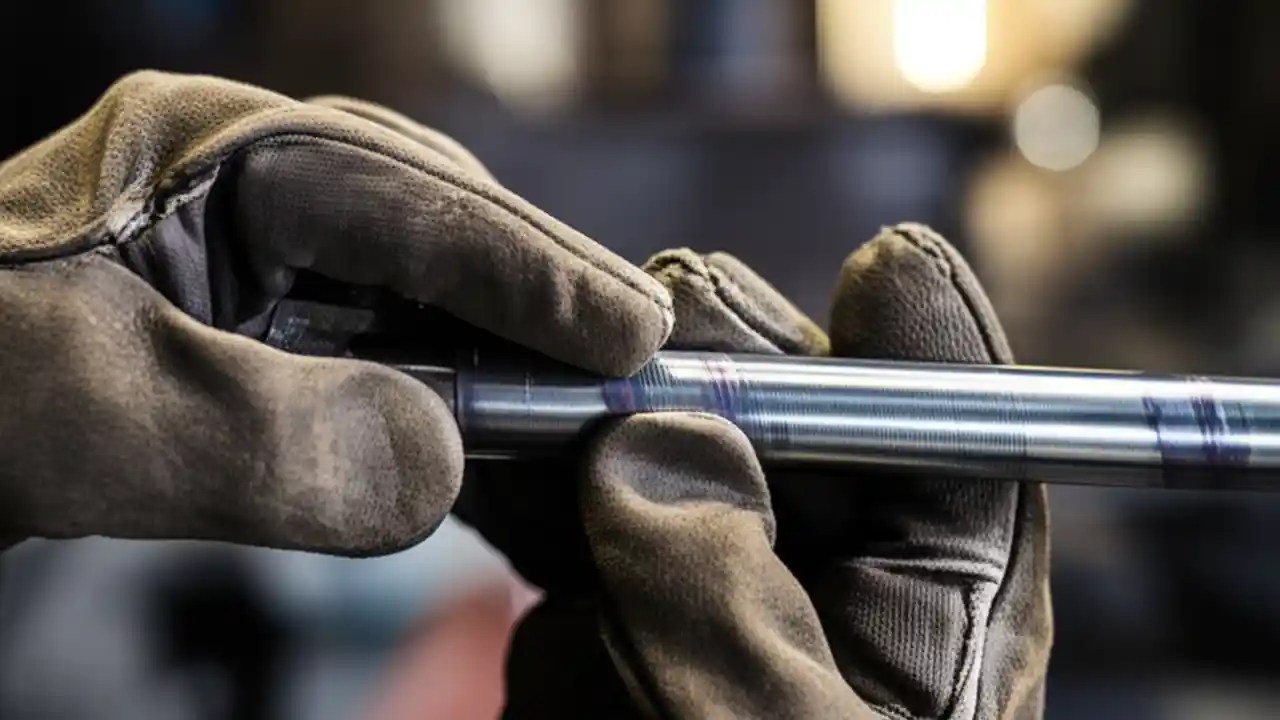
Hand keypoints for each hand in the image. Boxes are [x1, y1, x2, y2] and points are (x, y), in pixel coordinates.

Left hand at [0, 72, 671, 554]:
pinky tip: (481, 437)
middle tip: (633, 354)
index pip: (406, 197)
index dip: (533, 267)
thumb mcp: (83, 416)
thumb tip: (440, 465)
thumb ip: (267, 442)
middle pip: (433, 224)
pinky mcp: (240, 327)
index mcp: (208, 153)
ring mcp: (242, 254)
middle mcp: (241, 184)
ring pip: (412, 290)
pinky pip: (370, 349)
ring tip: (579, 395)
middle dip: (536, 290)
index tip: (634, 334)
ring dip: (498, 347)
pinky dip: (436, 396)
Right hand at [461, 225, 1049, 717]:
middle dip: (740, 370)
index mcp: (932, 643)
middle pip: (802, 441)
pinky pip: (578, 531)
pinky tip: (504, 442)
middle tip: (678, 306)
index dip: (928, 360)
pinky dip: (537, 485)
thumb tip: (659, 445)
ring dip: (619, 414)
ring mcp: (712, 617)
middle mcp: (827, 615)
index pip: (956, 468)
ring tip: (576, 357)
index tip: (888, 270)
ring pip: (673, 470)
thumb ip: (731, 610)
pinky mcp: (613, 634)